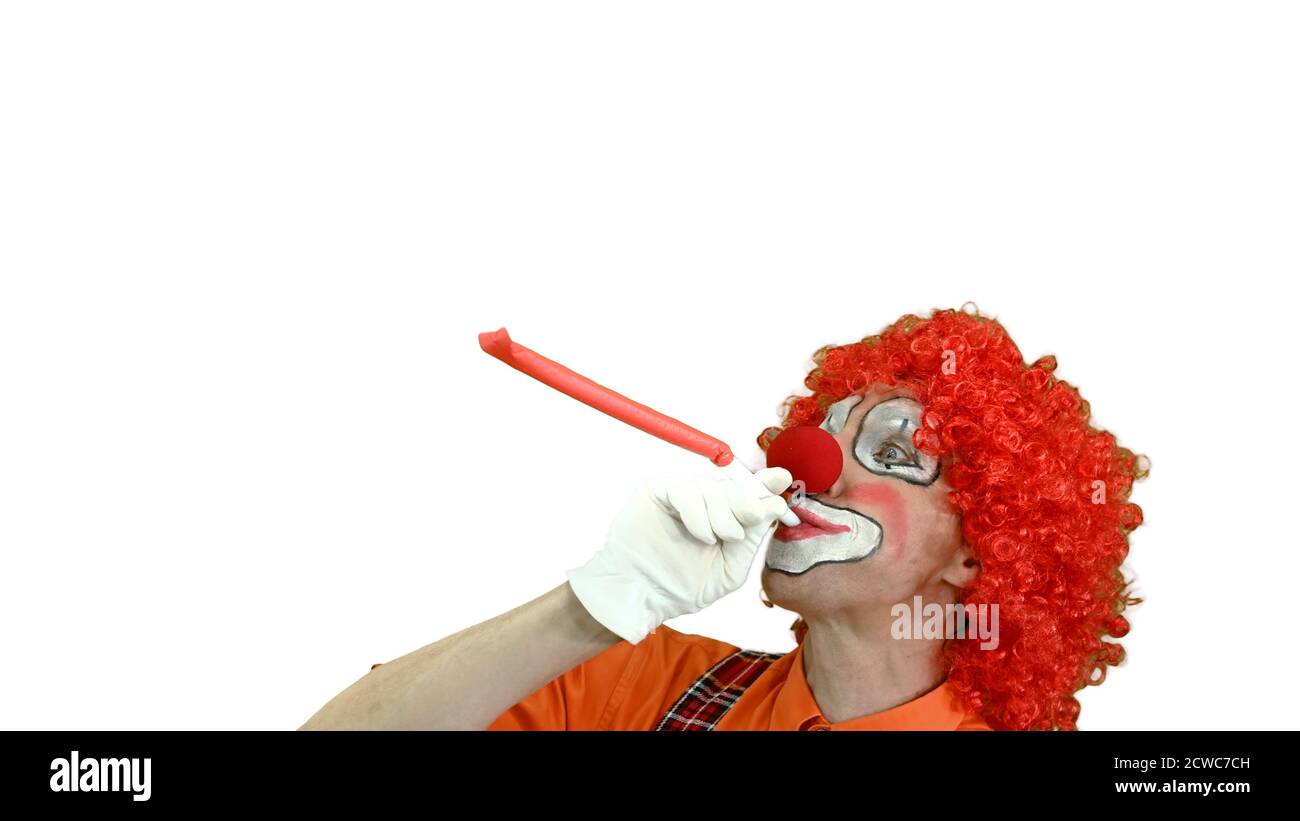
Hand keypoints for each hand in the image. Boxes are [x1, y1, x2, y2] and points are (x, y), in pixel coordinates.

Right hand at [565, 467, 792, 643]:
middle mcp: (703, 505)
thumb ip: (752, 538)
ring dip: (723, 513)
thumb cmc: (683, 587)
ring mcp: (679, 496)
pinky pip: (685, 489)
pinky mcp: (657, 491)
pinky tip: (701, 534)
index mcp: (722, 521)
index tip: (783, 478)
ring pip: (712, 487)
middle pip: (733, 486)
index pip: (747, 494)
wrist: (642, 598)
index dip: (765, 483)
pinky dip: (698, 511)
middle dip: (748, 501)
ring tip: (720, 537)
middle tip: (752, 517)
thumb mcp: (730, 568)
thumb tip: (775, 506)